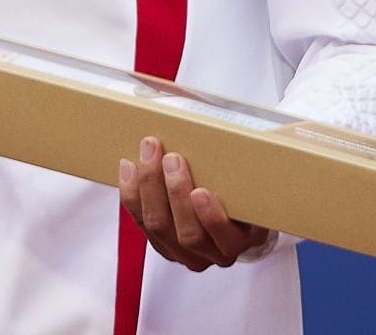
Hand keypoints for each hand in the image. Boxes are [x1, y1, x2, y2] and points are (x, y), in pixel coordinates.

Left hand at [118, 136, 275, 270]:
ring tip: (148, 154)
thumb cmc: (238, 189)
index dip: (212, 218)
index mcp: (242, 238)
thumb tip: (213, 121)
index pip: (227, 237)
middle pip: (188, 233)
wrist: (230, 211)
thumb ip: (235, 161)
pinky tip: (129, 168)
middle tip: (171, 158)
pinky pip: (140, 223)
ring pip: (159, 227)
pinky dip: (132, 194)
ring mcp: (185, 254)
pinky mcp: (162, 245)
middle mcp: (214, 253)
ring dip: (150, 187)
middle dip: (175, 193)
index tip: (201, 191)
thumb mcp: (247, 178)